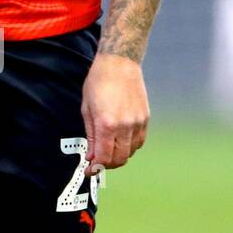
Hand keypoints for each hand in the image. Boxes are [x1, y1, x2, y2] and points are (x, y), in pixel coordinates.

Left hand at [80, 52, 149, 172]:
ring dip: (118, 155)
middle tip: (97, 161)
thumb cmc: (98, 82)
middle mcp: (124, 126)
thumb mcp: (86, 109)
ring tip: (108, 148)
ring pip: (130, 152)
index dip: (95, 168)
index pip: (103, 158)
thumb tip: (90, 156)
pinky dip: (129, 146)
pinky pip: (139, 142)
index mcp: (106, 124)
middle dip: (106, 164)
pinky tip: (120, 140)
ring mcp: (137, 122)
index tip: (89, 170)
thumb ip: (90, 135)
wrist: (119, 63)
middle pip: (119, 159)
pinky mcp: (145, 118)